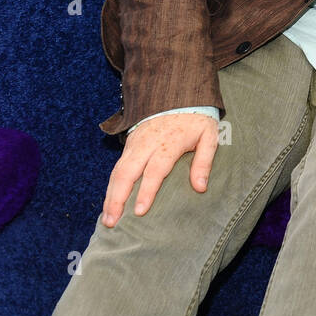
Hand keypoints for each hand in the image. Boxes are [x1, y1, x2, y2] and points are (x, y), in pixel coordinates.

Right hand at [101, 112, 218, 227]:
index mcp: (168, 144)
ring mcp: (135, 144)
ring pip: (117, 172)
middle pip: (127, 173)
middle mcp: (147, 145)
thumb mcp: (208, 136)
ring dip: (110, 196)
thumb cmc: (196, 119)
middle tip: (112, 222)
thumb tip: (200, 188)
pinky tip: (109, 202)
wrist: (177, 93)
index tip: (139, 211)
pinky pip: (117, 168)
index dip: (146, 192)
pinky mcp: (129, 145)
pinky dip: (111, 186)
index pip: (154, 171)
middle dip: (117, 199)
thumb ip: (204, 162)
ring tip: (107, 218)